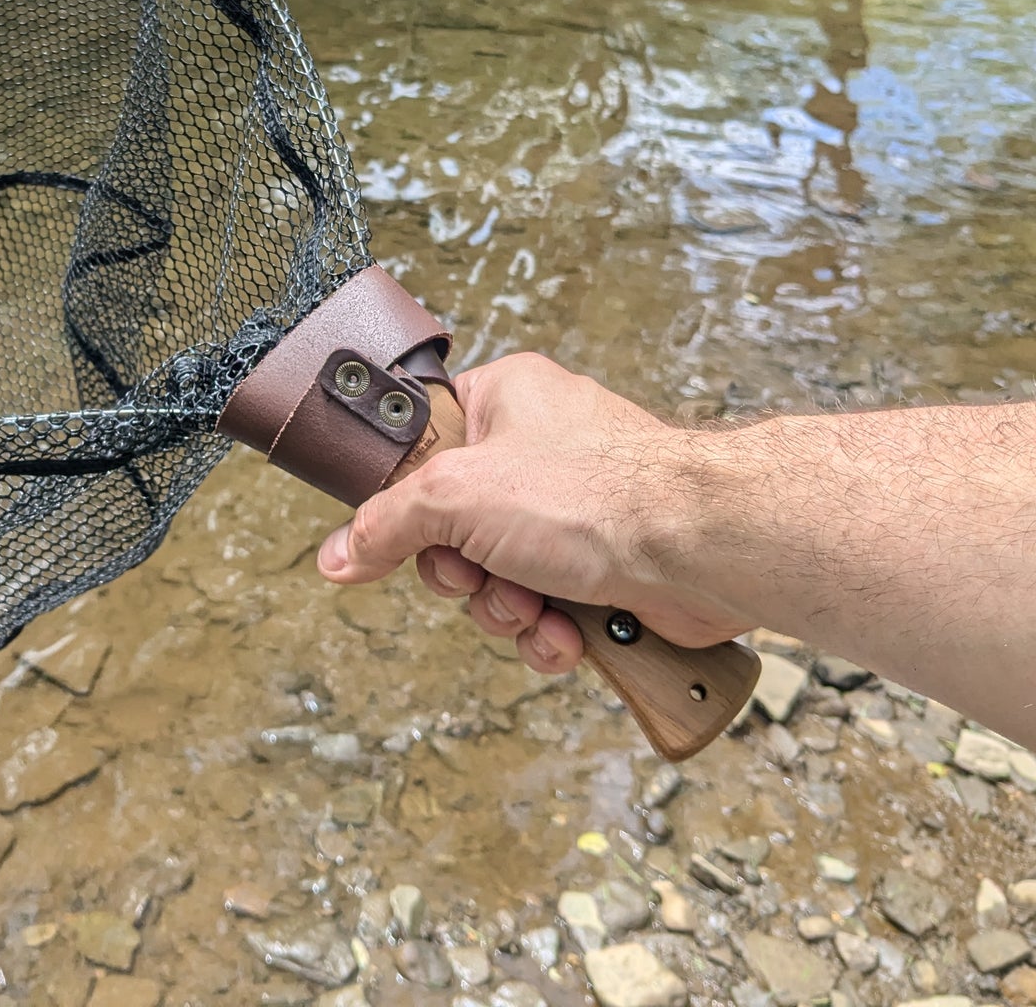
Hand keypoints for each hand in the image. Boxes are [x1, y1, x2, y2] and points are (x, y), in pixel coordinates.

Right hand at [314, 353, 754, 672]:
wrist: (701, 548)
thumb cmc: (598, 492)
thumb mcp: (456, 497)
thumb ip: (385, 525)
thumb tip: (335, 556)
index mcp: (504, 402)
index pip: (424, 447)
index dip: (409, 499)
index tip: (407, 532)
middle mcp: (540, 451)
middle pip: (454, 530)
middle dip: (466, 575)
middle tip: (483, 574)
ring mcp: (574, 513)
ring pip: (499, 579)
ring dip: (508, 610)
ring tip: (537, 607)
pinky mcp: (605, 568)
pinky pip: (547, 610)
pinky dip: (551, 632)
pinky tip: (568, 634)